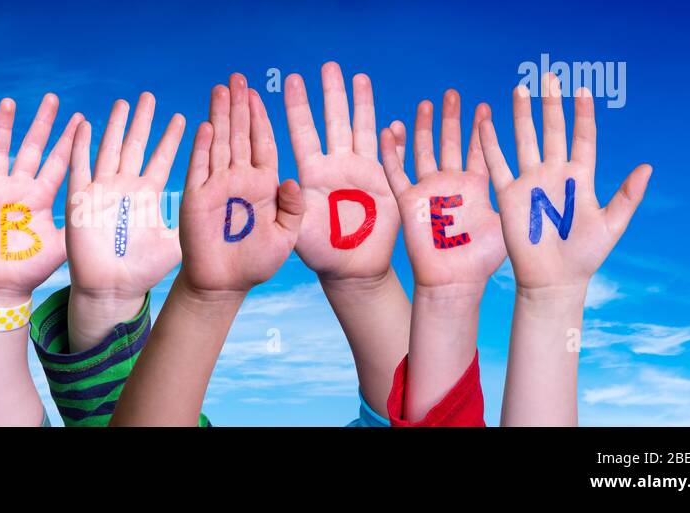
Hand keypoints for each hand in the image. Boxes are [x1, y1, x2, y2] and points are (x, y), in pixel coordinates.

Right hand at [0, 94, 80, 302]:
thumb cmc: (30, 269)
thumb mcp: (61, 247)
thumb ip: (79, 228)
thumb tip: (110, 216)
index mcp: (41, 197)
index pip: (58, 162)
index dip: (69, 141)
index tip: (81, 118)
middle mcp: (19, 188)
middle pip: (31, 148)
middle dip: (41, 124)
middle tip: (52, 98)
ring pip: (0, 151)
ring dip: (4, 128)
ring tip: (10, 103)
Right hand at [66, 93, 183, 299]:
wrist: (111, 288)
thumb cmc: (142, 270)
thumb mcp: (174, 245)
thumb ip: (192, 225)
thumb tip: (220, 215)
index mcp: (147, 194)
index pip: (161, 158)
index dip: (171, 138)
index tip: (182, 116)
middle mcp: (125, 187)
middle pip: (135, 145)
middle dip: (143, 121)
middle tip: (150, 95)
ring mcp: (102, 191)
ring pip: (109, 149)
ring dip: (115, 126)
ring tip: (123, 103)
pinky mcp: (81, 200)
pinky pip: (80, 167)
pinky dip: (80, 146)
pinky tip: (84, 125)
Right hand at [178, 73, 303, 295]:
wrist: (225, 284)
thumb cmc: (257, 263)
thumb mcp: (287, 236)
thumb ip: (292, 209)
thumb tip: (291, 180)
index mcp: (264, 185)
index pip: (263, 143)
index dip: (261, 118)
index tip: (259, 94)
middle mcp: (240, 179)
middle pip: (240, 135)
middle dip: (239, 106)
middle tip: (238, 77)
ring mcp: (217, 186)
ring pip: (220, 143)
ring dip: (220, 116)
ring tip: (222, 89)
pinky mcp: (197, 198)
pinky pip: (200, 167)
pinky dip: (203, 147)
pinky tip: (206, 125)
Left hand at [285, 62, 400, 282]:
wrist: (350, 270)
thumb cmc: (319, 253)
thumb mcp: (297, 232)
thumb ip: (292, 208)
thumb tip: (291, 181)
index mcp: (311, 174)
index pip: (303, 133)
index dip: (298, 107)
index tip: (291, 80)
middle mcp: (336, 166)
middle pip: (335, 121)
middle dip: (332, 93)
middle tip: (328, 66)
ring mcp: (362, 172)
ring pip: (363, 130)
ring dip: (362, 104)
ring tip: (359, 77)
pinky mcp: (385, 183)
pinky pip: (392, 157)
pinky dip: (397, 140)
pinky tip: (398, 122)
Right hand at [381, 90, 505, 289]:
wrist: (453, 282)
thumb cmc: (483, 260)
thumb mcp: (511, 221)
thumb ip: (524, 196)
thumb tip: (551, 181)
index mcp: (476, 186)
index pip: (477, 149)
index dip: (479, 128)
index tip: (484, 105)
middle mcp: (451, 184)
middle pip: (449, 143)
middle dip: (451, 118)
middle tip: (453, 93)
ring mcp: (428, 190)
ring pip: (423, 150)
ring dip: (424, 127)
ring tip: (426, 103)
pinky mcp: (409, 201)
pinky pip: (396, 172)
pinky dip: (391, 152)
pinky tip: (388, 131)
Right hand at [480, 74, 651, 289]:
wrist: (553, 279)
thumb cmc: (585, 255)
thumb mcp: (612, 224)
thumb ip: (627, 195)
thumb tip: (647, 167)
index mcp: (580, 178)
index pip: (582, 138)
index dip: (583, 115)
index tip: (583, 91)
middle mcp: (554, 174)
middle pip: (552, 131)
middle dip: (550, 104)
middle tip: (549, 78)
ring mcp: (530, 182)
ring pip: (525, 140)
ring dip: (521, 115)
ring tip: (519, 90)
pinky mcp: (509, 195)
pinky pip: (498, 164)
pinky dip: (491, 144)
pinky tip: (486, 123)